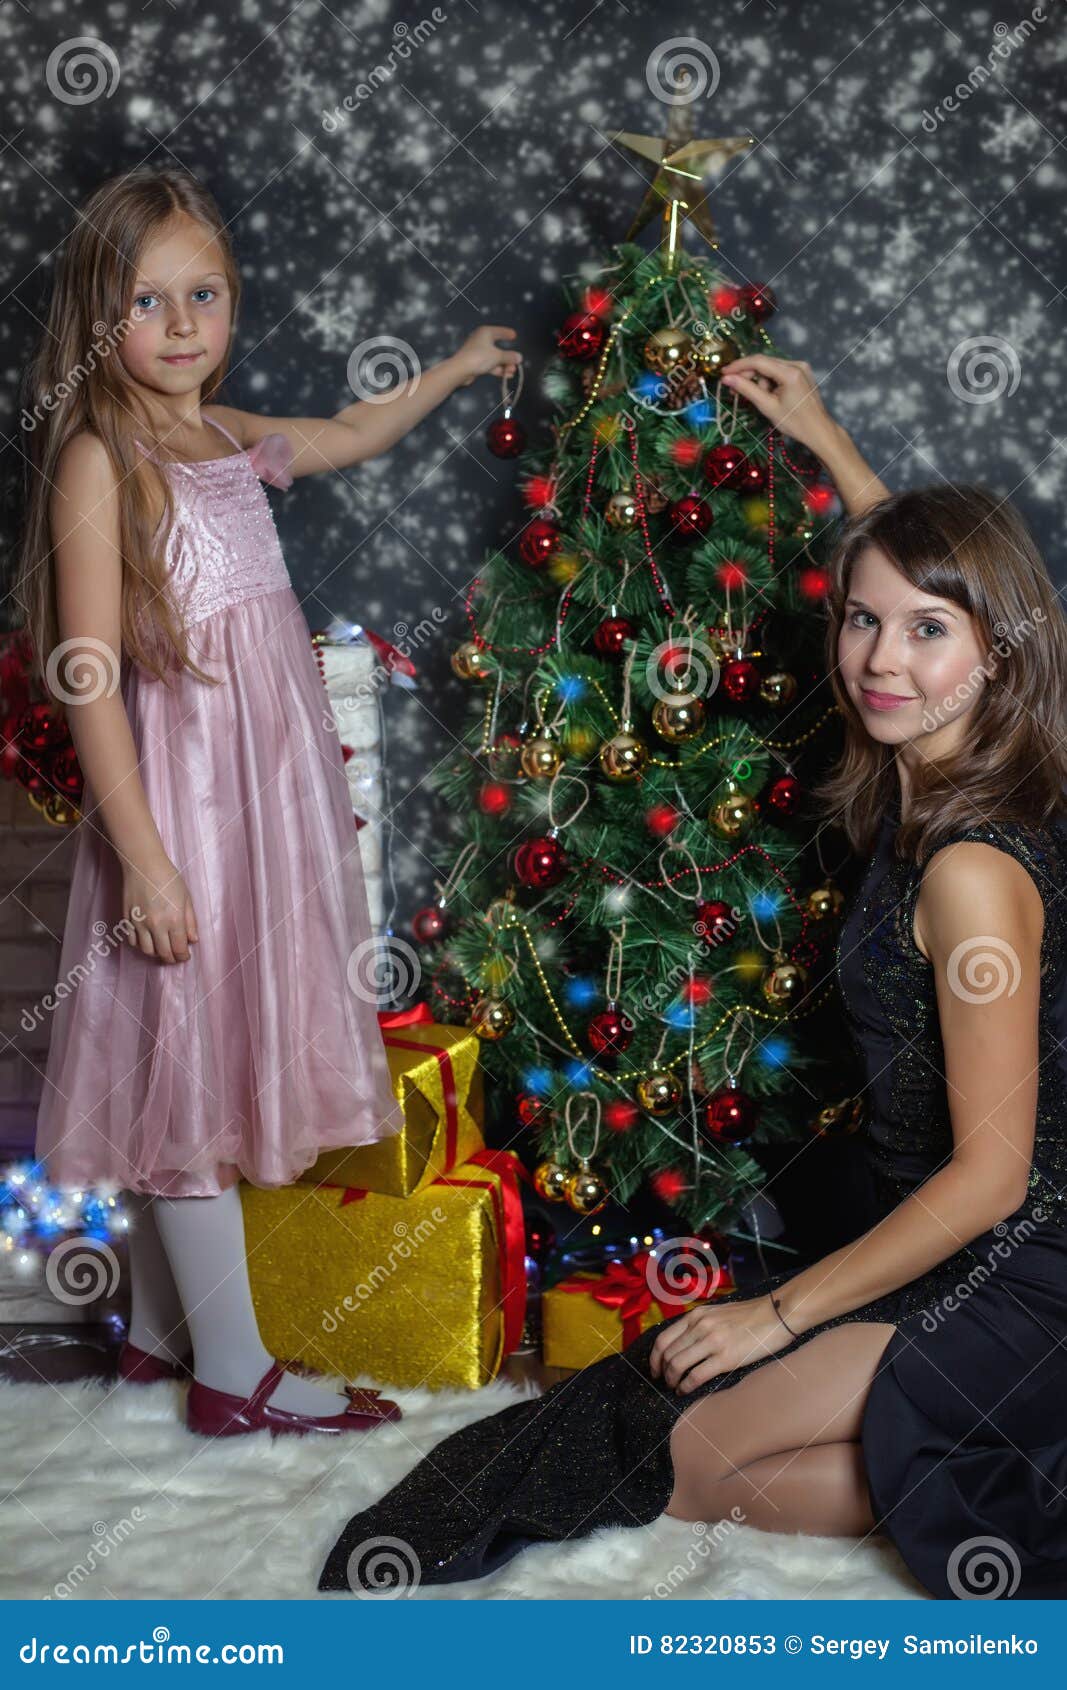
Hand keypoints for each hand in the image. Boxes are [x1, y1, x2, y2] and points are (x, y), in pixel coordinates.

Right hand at [121, 855, 198, 962]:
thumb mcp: (186, 898)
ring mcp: (140, 923)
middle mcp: (156, 924)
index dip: (183, 956)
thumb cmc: (168, 878)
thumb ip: (191, 921)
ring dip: (156, 953)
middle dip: (171, 959)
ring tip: (161, 948)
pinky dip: (140, 945)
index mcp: (174, 919)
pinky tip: (147, 940)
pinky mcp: (127, 919)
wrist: (143, 864)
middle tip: (175, 957)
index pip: (179, 949)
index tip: (185, 956)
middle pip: (163, 953)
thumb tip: (192, 940)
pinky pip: (132, 941)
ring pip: (147, 950)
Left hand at [451, 324, 521, 387]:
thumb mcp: (498, 356)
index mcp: (486, 332)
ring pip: (494, 358)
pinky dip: (497, 369)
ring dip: (504, 365)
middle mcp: (481, 340)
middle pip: (498, 347)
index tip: (514, 335)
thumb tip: (519, 357)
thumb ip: (510, 357)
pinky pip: (489, 364)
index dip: (507, 333)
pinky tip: (506, 375)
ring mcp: (478, 352)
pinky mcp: (475, 362)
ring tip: (512, 371)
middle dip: (508, 357)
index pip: (499, 331)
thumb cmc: (479, 357)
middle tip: (517, 362)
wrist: (460, 370)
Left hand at [648, 1294, 796, 1392]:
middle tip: (663, 1382)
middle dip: (661, 1372)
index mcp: (697, 1316)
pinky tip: (685, 1391)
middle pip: (668, 1354)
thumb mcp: (717, 1312)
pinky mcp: (726, 1358)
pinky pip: (696, 1376)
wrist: (777, 1314)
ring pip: (678, 1365)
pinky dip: (686, 1386)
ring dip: (672, 1381)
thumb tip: (684, 1344)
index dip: (654, 1358)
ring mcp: (712, 1342)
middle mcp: (700, 1326)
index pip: (663, 1338)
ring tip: (674, 1387)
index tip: (655, 1369)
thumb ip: (699, 1324)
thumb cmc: (750, 1316)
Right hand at [718, 353, 837, 455]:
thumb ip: (746, 389)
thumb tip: (727, 378)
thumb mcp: (767, 407)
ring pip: (770, 367)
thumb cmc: (794, 423)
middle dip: (748, 375)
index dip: (738, 366)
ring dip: (760, 380)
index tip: (723, 373)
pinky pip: (779, 371)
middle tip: (733, 388)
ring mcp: (801, 367)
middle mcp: (797, 364)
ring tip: (760, 399)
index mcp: (790, 372)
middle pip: (764, 363)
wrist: (818, 430)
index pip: (758, 361)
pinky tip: (769, 395)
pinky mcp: (802, 372)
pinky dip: (770, 381)